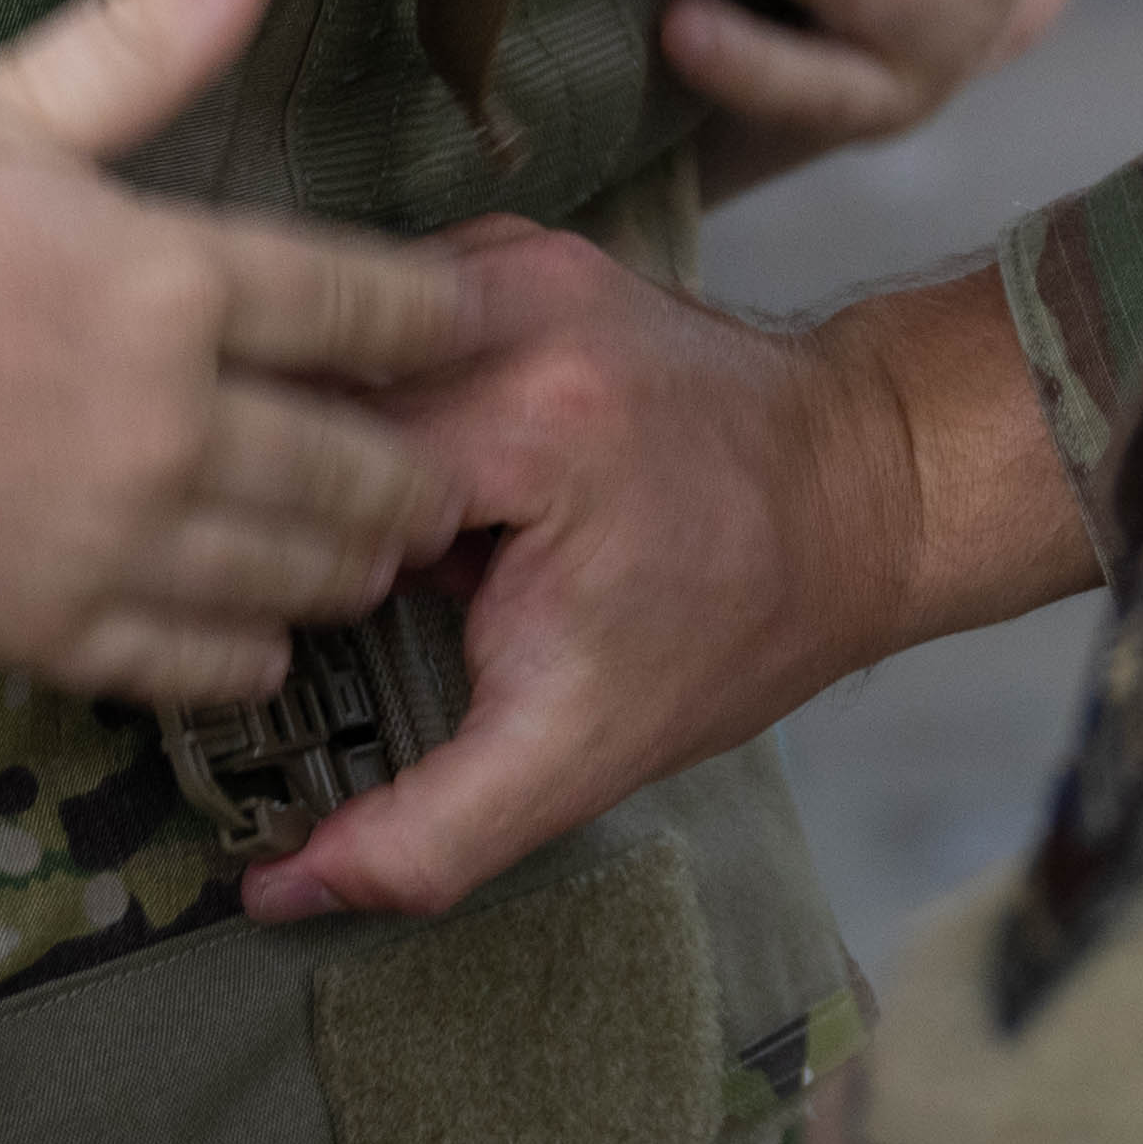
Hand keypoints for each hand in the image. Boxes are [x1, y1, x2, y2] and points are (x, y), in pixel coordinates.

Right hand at [0, 0, 474, 706]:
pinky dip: (254, 652)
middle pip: (358, 461)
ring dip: (356, 558)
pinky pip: (198, 664)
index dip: (440, 314)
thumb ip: (139, 45)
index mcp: (166, 279)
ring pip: (298, 569)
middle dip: (422, 463)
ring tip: (384, 543)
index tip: (484, 319)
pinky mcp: (46, 628)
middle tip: (457, 463)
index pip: (361, 303)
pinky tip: (270, 633)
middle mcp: (169, 421)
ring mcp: (112, 538)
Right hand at [241, 224, 910, 922]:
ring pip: (330, 348)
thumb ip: (431, 833)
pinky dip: (375, 391)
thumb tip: (283, 893)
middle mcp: (512, 305)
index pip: (314, 483)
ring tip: (377, 521)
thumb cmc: (735, 620)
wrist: (860, 490)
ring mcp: (514, 260)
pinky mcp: (515, 250)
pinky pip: (380, 320)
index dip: (298, 572)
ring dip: (327, 437)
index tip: (329, 633)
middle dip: (299, 497)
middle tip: (337, 584)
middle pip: (308, 401)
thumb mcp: (581, 751)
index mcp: (531, 418)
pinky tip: (415, 457)